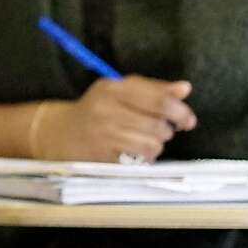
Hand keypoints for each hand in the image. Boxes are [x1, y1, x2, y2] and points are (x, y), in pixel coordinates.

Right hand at [36, 77, 195, 161]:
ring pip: (152, 145)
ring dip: (156, 145)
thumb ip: (153, 89)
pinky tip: (136, 151)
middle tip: (162, 130)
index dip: (180, 112)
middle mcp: (106, 110)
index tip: (187, 121)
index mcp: (112, 89)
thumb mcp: (119, 91)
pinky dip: (145, 157)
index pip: (158, 101)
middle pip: (158, 126)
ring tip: (146, 140)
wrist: (60, 133)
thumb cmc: (97, 109)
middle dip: (167, 130)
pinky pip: (140, 159)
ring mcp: (103, 135)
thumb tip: (185, 88)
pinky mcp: (102, 156)